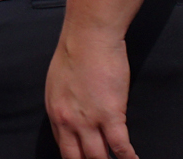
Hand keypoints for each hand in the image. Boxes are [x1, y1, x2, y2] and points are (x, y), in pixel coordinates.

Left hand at [46, 26, 136, 158]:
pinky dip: (128, 158)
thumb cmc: (75, 51)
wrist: (89, 35)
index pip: (64, 148)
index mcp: (55, 113)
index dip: (76, 158)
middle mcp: (68, 122)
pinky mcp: (110, 115)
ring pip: (98, 157)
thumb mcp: (58, 82)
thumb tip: (75, 116)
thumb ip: (65, 104)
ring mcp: (88, 121)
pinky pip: (120, 147)